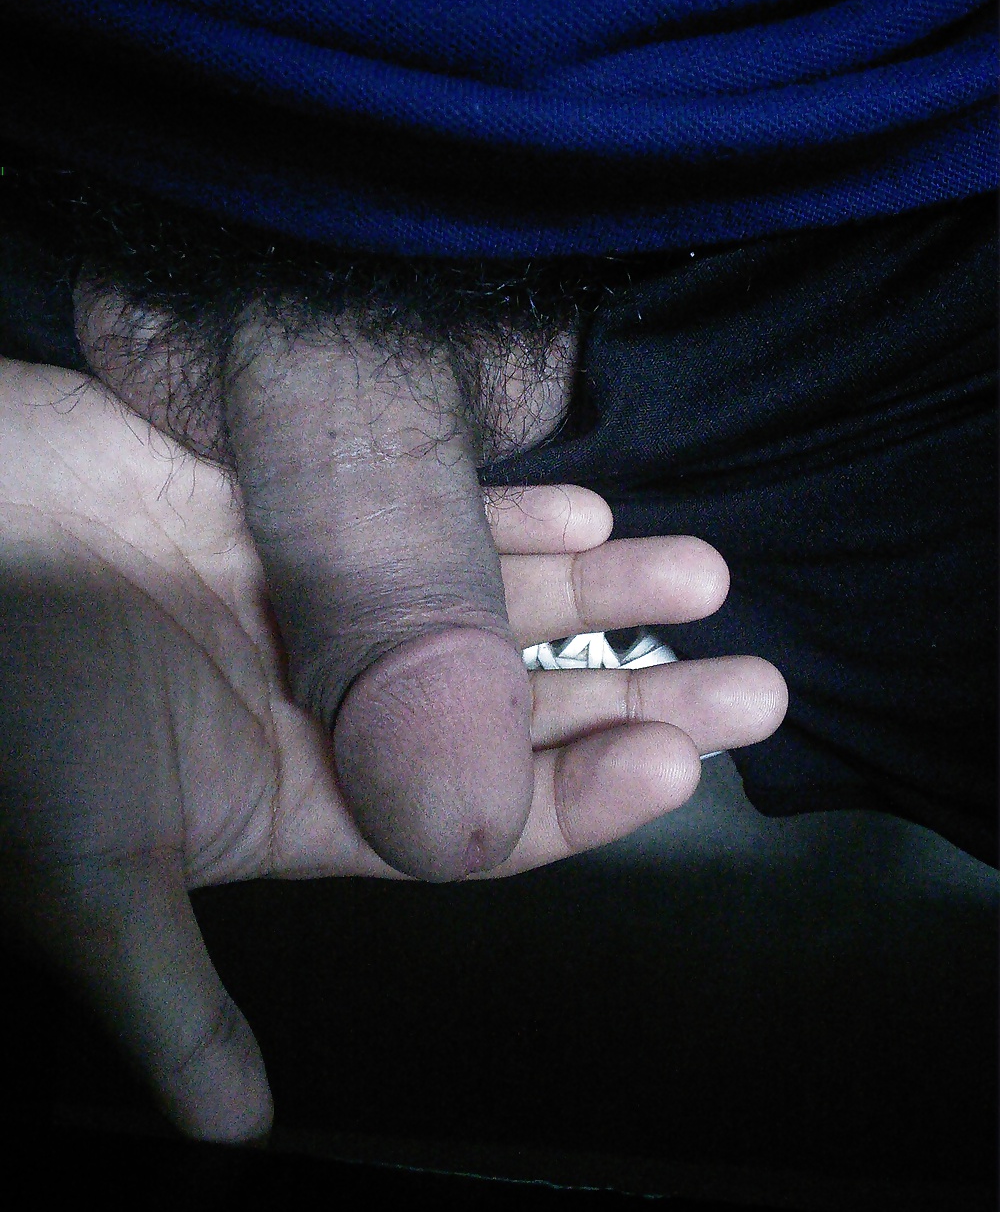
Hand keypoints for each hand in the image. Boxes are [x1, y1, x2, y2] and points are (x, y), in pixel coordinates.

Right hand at [0, 359, 784, 1141]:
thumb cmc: (12, 718)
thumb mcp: (88, 871)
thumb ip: (171, 993)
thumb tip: (231, 1133)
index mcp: (310, 797)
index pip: (476, 813)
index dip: (578, 797)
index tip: (678, 764)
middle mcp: (343, 700)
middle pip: (517, 708)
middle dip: (634, 695)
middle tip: (758, 687)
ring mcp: (334, 597)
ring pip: (496, 600)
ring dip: (601, 594)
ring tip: (703, 575)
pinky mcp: (311, 505)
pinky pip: (432, 510)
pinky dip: (508, 510)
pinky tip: (590, 515)